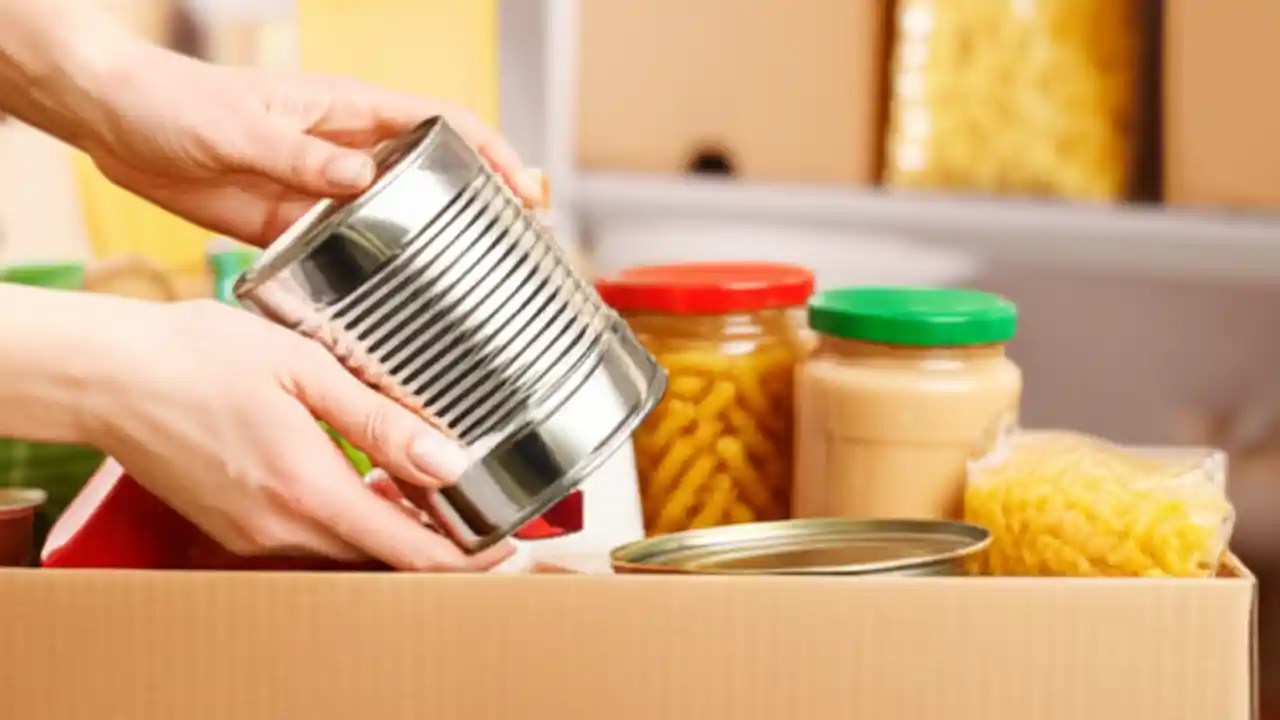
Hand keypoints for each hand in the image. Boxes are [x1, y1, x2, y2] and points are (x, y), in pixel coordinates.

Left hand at [77, 42, 540, 245]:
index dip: (490, 151)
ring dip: (432, 244)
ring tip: (472, 282)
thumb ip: (300, 155)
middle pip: (432, 174)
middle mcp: (345, 151)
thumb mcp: (238, 127)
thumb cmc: (175, 103)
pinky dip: (374, 272)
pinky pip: (346, 251)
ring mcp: (323, 190)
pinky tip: (393, 300)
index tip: (526, 187)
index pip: (439, 124)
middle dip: (479, 202)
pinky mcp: (295, 225)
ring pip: (396, 218)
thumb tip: (362, 178)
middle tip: (518, 245)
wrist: (115, 126)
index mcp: (345, 110)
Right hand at [83, 297, 513, 570]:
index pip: (413, 553)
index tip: (507, 540)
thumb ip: (381, 420)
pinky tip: (357, 471)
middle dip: (436, 534)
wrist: (107, 374)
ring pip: (349, 547)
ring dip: (391, 522)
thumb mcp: (304, 369)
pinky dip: (348, 514)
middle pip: (386, 555)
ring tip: (417, 472)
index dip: (471, 556)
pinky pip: (311, 537)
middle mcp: (281, 529)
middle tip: (470, 492)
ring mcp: (254, 535)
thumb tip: (450, 458)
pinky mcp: (235, 528)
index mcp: (308, 492)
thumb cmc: (198, 356)